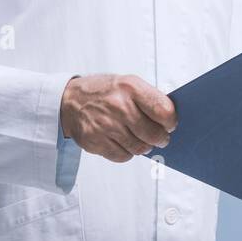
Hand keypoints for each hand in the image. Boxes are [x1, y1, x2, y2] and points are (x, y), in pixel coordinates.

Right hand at [59, 74, 176, 162]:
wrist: (69, 100)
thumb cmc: (104, 92)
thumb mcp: (128, 83)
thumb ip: (150, 99)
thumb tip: (172, 119)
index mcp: (130, 87)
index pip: (164, 111)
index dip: (171, 122)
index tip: (170, 124)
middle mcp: (118, 106)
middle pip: (154, 134)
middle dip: (161, 138)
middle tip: (160, 137)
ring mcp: (105, 125)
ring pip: (140, 148)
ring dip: (145, 146)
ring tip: (141, 139)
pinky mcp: (94, 141)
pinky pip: (123, 156)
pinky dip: (128, 152)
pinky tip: (124, 142)